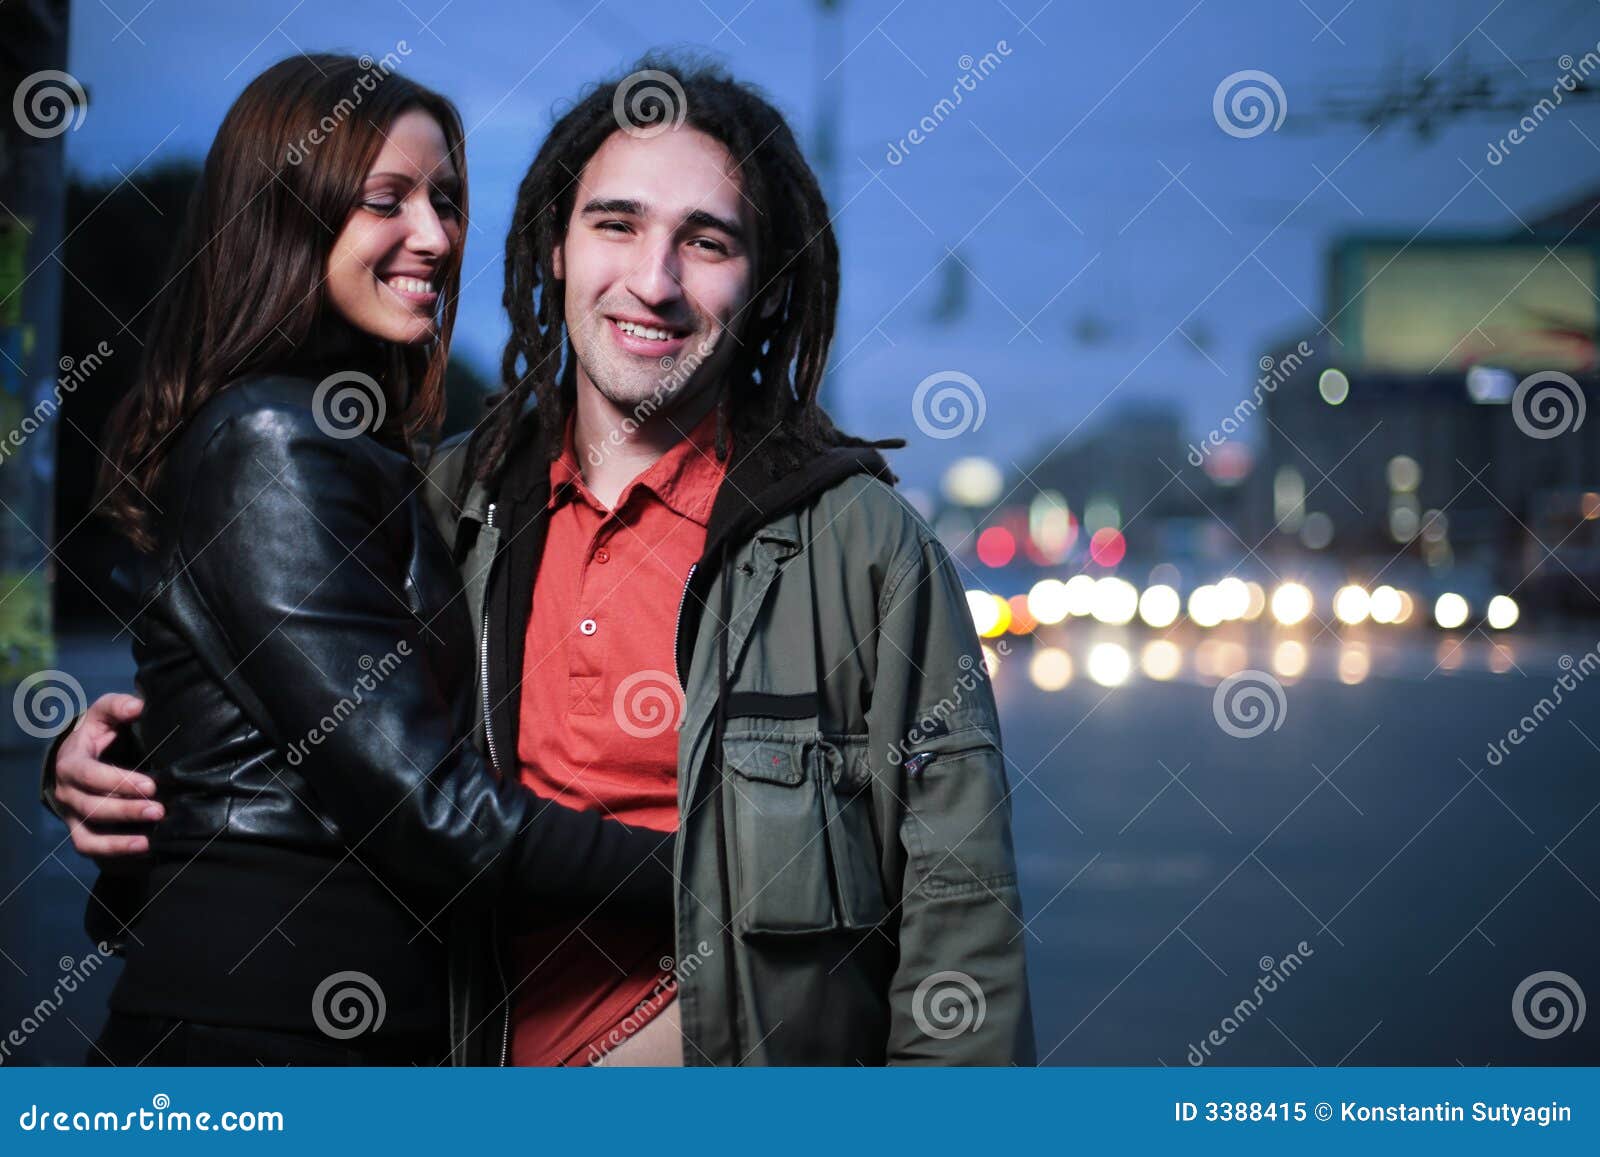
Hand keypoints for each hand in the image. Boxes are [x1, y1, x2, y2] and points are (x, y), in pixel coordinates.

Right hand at [56, 693, 160, 857]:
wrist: (83, 756)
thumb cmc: (100, 732)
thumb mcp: (104, 714)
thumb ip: (118, 706)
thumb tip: (138, 706)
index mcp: (71, 762)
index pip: (88, 775)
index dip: (118, 782)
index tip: (150, 785)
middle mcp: (67, 791)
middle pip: (91, 806)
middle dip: (126, 809)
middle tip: (159, 809)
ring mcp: (72, 813)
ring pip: (89, 831)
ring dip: (119, 838)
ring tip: (152, 836)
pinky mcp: (80, 829)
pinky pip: (90, 847)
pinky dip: (114, 850)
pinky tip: (143, 848)